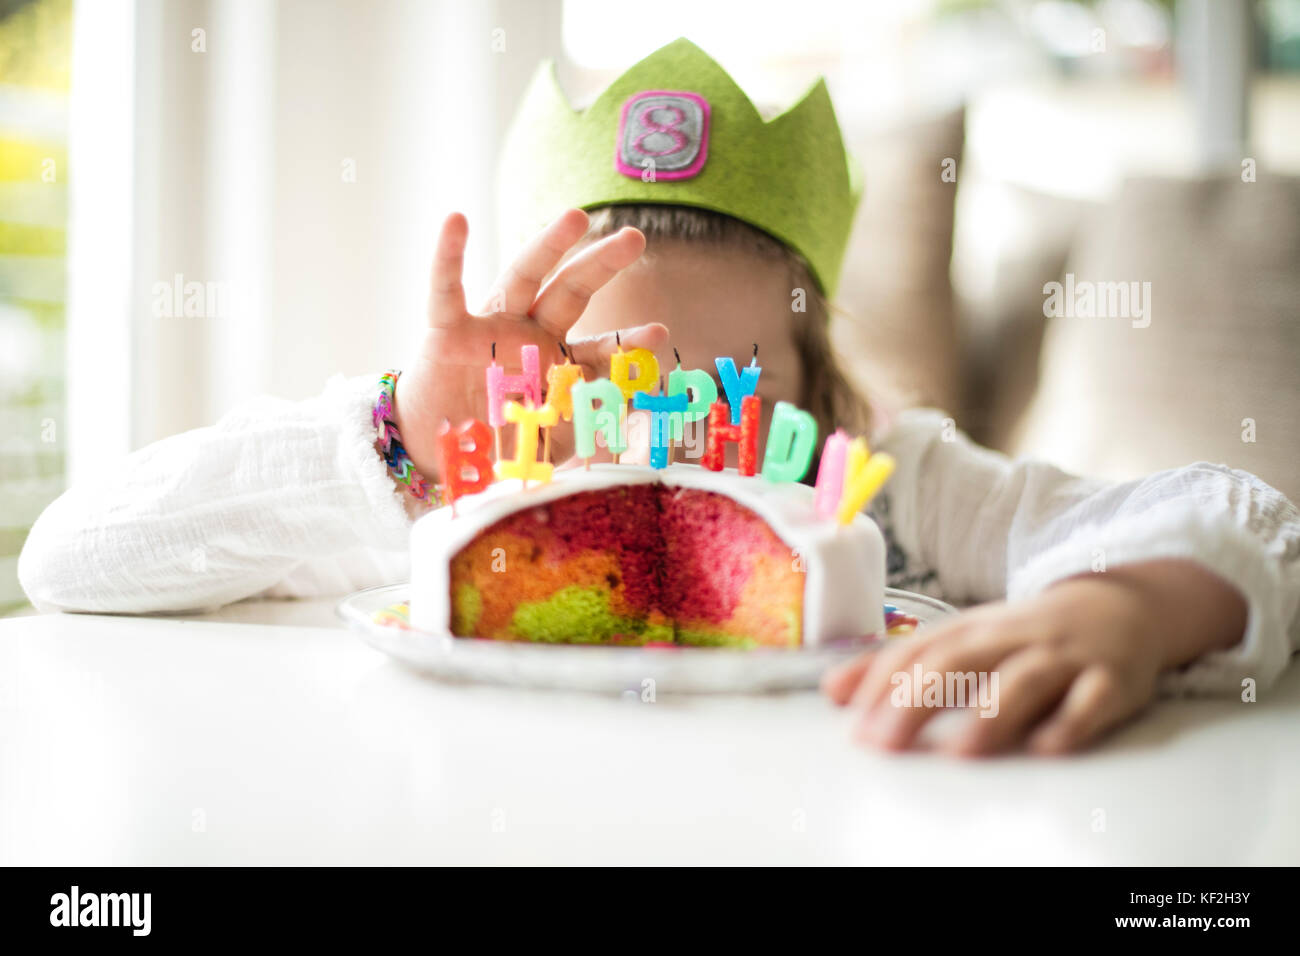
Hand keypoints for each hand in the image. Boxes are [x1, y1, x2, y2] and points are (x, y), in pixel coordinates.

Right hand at [392, 208, 668, 479]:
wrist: (442, 460)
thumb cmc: (501, 447)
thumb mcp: (552, 439)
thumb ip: (586, 425)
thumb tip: (626, 411)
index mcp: (559, 362)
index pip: (600, 345)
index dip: (627, 341)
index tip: (658, 334)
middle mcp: (530, 336)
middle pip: (571, 291)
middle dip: (601, 264)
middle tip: (634, 237)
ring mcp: (491, 328)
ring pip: (522, 276)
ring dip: (547, 245)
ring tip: (576, 217)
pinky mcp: (447, 331)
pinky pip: (446, 289)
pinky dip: (448, 256)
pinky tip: (456, 221)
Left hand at [822, 560, 1245, 755]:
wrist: (1121, 607)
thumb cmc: (1027, 634)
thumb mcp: (964, 639)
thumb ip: (901, 666)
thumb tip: (833, 690)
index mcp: (974, 628)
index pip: (919, 649)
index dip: (883, 683)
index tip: (853, 721)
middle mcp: (1013, 638)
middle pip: (961, 661)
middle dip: (918, 700)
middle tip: (885, 743)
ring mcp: (1063, 657)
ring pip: (1024, 680)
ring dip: (990, 715)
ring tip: (958, 752)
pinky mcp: (1110, 681)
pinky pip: (1092, 702)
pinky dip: (1070, 724)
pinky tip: (1045, 748)